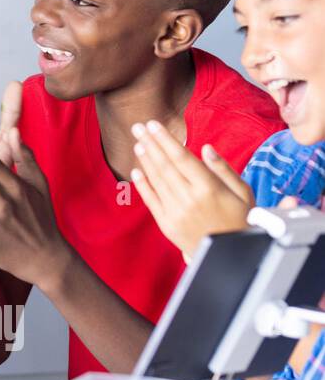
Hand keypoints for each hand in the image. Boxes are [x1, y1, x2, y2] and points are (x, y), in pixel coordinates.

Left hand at [129, 120, 253, 259]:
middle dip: (150, 143)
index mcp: (209, 188)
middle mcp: (189, 199)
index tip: (153, 125)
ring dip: (145, 160)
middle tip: (138, 127)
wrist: (230, 254)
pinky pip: (151, 200)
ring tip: (138, 143)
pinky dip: (142, 185)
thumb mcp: (242, 192)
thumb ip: (223, 169)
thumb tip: (206, 148)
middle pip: (165, 166)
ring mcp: (176, 212)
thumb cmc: (241, 218)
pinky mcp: (167, 224)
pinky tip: (136, 171)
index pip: (181, 157)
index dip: (165, 139)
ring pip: (156, 180)